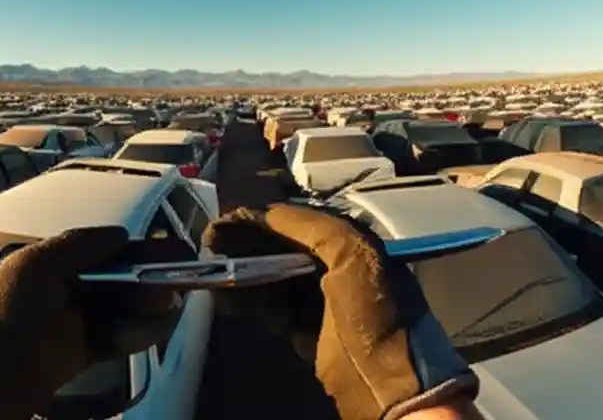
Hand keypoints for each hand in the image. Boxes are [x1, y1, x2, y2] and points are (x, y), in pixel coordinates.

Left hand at [0, 226, 177, 419]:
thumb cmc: (1, 313)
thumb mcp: (34, 264)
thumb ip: (79, 244)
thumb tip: (120, 234)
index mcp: (51, 263)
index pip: (104, 252)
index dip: (138, 251)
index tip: (171, 251)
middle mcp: (65, 290)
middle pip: (120, 281)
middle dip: (149, 280)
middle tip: (176, 281)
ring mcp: (73, 323)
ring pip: (124, 310)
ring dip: (147, 309)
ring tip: (163, 307)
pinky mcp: (80, 354)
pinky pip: (117, 339)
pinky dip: (137, 334)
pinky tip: (149, 328)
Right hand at [204, 204, 479, 419]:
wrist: (393, 389)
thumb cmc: (375, 319)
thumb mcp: (352, 257)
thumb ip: (316, 227)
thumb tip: (269, 212)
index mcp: (354, 244)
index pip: (298, 222)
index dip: (261, 219)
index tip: (225, 220)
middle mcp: (340, 267)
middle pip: (284, 248)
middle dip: (247, 244)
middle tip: (210, 245)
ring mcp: (325, 303)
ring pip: (276, 278)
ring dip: (245, 273)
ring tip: (213, 271)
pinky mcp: (313, 334)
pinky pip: (278, 309)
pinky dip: (254, 304)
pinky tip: (230, 301)